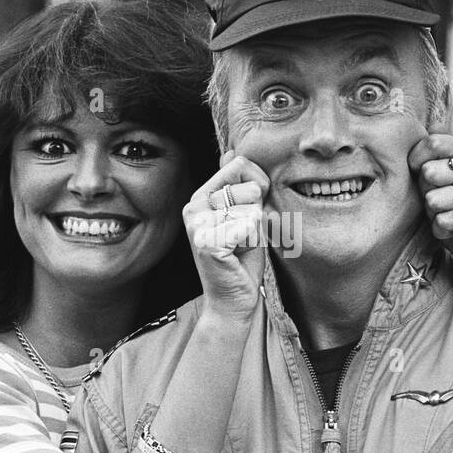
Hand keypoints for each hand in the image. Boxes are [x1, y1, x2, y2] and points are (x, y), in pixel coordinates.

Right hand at [184, 151, 269, 320]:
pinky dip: (252, 241)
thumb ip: (237, 186)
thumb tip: (231, 153)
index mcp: (200, 197)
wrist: (234, 300)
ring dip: (256, 228)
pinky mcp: (207, 241)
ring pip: (251, 206)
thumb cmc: (242, 259)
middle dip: (259, 208)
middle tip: (245, 234)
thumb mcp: (244, 215)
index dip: (258, 184)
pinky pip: (249, 224)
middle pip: (247, 182)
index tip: (252, 211)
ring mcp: (197, 224)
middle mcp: (193, 206)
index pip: (239, 164)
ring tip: (241, 245)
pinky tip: (238, 255)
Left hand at [408, 134, 452, 279]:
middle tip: (439, 201)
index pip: (433, 143)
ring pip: (433, 200)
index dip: (415, 160)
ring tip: (447, 215)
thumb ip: (425, 162)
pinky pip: (444, 221)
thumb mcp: (436, 180)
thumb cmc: (449, 207)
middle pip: (429, 171)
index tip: (418, 175)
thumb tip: (400, 153)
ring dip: (432, 214)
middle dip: (425, 192)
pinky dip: (441, 230)